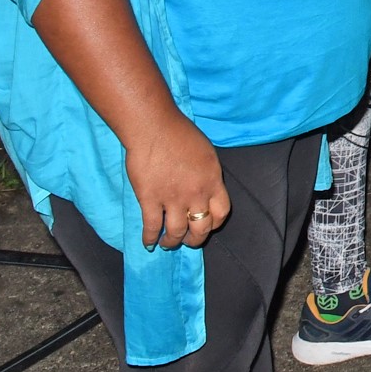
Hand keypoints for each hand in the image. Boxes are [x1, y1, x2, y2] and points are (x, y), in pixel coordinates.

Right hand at [124, 113, 229, 249]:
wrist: (154, 128)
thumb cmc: (181, 134)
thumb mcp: (207, 154)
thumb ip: (208, 175)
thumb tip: (205, 190)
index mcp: (213, 180)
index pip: (222, 212)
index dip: (215, 224)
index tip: (207, 226)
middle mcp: (196, 193)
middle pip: (201, 228)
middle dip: (195, 239)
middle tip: (188, 241)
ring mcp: (173, 198)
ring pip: (177, 232)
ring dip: (172, 241)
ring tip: (168, 243)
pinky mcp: (150, 199)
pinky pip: (152, 226)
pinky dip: (150, 238)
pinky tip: (148, 242)